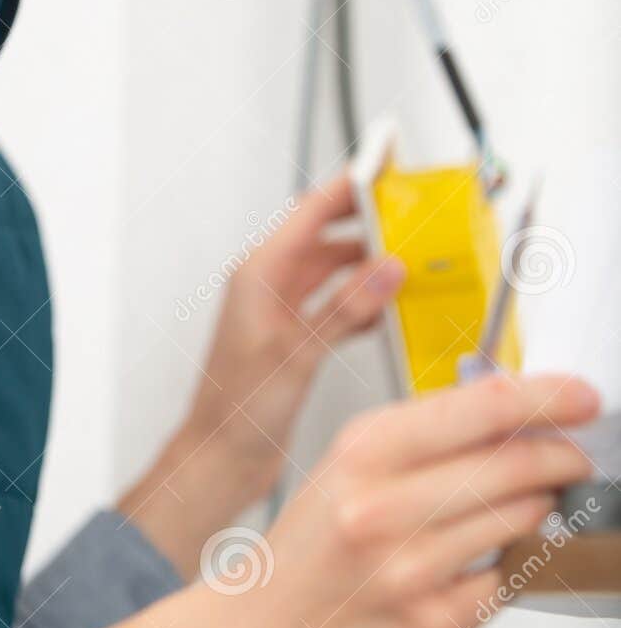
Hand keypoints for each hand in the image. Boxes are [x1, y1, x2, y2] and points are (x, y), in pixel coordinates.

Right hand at [76, 372, 598, 627]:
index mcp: (362, 452)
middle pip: (514, 465)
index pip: (481, 406)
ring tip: (523, 508)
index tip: (580, 398)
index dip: (548, 398)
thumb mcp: (344, 470)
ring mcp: (409, 571)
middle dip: (560, 458)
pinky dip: (510, 567)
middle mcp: (382, 507)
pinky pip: (506, 583)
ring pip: (520, 522)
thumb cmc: (304, 558)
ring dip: (539, 511)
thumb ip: (421, 441)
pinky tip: (488, 561)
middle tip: (572, 458)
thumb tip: (508, 417)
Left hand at [119, 170, 404, 574]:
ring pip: (332, 272)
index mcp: (257, 276)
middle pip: (323, 237)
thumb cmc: (235, 410)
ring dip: (366, 266)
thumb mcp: (296, 354)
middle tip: (408, 216)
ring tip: (409, 259)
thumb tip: (386, 270)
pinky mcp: (293, 339)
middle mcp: (267, 287)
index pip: (308, 213)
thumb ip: (345, 310)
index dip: (347, 188)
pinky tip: (387, 309)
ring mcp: (280, 313)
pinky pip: (334, 305)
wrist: (219, 458)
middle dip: (365, 224)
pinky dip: (361, 302)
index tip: (382, 169)